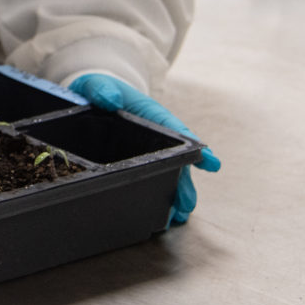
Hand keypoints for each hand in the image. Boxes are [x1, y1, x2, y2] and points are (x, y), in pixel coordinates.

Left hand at [69, 73, 220, 226]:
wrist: (93, 98)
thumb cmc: (101, 90)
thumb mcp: (99, 86)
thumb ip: (103, 90)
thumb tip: (109, 99)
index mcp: (151, 115)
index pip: (177, 131)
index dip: (195, 149)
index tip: (212, 163)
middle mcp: (155, 136)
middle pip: (176, 161)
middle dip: (184, 182)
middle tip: (187, 204)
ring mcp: (147, 152)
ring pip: (167, 174)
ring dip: (174, 194)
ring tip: (178, 217)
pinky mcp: (136, 163)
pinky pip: (151, 180)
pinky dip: (157, 196)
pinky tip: (161, 216)